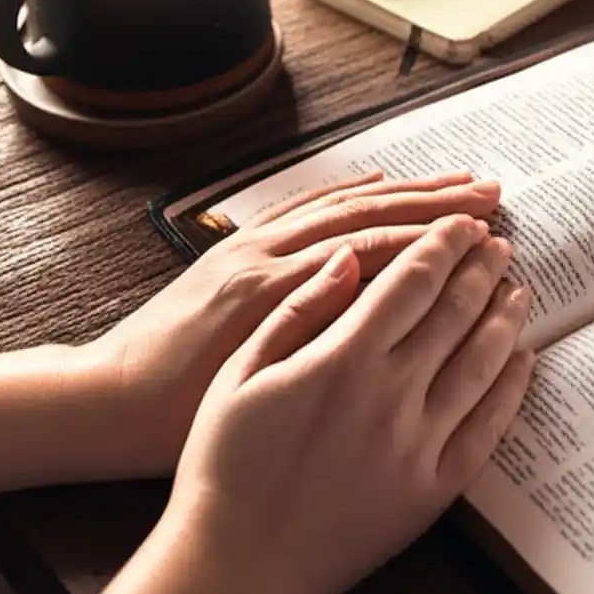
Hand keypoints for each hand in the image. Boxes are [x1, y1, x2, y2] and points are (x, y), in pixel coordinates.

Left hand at [84, 171, 502, 477]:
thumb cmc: (173, 413)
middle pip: (365, 214)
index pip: (371, 252)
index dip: (433, 243)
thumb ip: (301, 332)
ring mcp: (251, 245)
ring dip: (404, 188)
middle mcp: (265, 254)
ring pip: (341, 202)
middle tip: (491, 195)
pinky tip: (381, 182)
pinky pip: (302, 205)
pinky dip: (347, 189)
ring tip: (457, 180)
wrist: (102, 399)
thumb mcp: (241, 386)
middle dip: (434, 203)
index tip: (485, 238)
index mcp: (271, 290)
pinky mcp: (238, 247)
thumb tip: (361, 282)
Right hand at [98, 215, 535, 593]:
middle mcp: (390, 395)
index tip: (462, 224)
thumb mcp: (240, 375)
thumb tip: (344, 258)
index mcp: (341, 359)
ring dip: (504, 318)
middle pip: (454, 313)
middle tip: (498, 243)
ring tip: (517, 288)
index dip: (443, 245)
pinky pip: (489, 426)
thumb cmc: (224, 468)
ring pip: (482, 362)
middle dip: (481, 269)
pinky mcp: (434, 488)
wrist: (238, 565)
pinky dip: (512, 386)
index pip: (411, 282)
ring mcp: (419, 443)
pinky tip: (522, 359)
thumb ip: (297, 310)